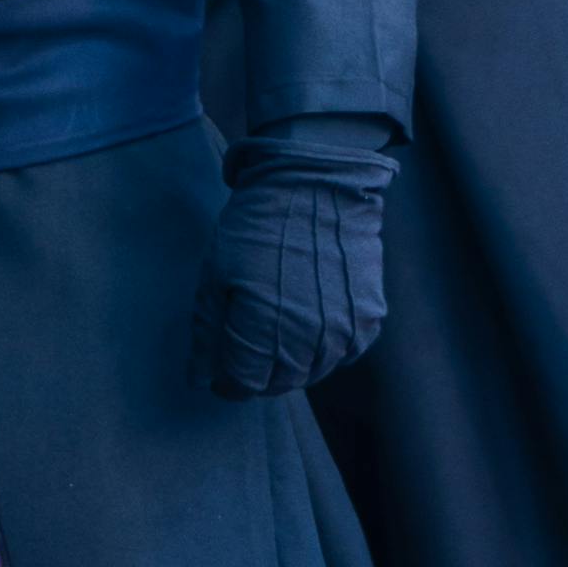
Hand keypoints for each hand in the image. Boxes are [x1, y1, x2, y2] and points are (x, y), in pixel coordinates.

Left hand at [193, 114, 398, 396]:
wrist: (317, 182)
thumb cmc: (257, 226)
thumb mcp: (215, 274)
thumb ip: (207, 334)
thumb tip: (198, 382)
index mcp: (263, 334)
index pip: (242, 385)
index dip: (226, 379)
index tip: (220, 365)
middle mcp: (306, 342)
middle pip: (279, 383)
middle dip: (258, 373)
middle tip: (247, 348)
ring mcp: (343, 331)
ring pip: (313, 372)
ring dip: (292, 364)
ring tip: (278, 331)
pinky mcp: (369, 315)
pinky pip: (346, 352)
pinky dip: (327, 348)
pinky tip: (312, 321)